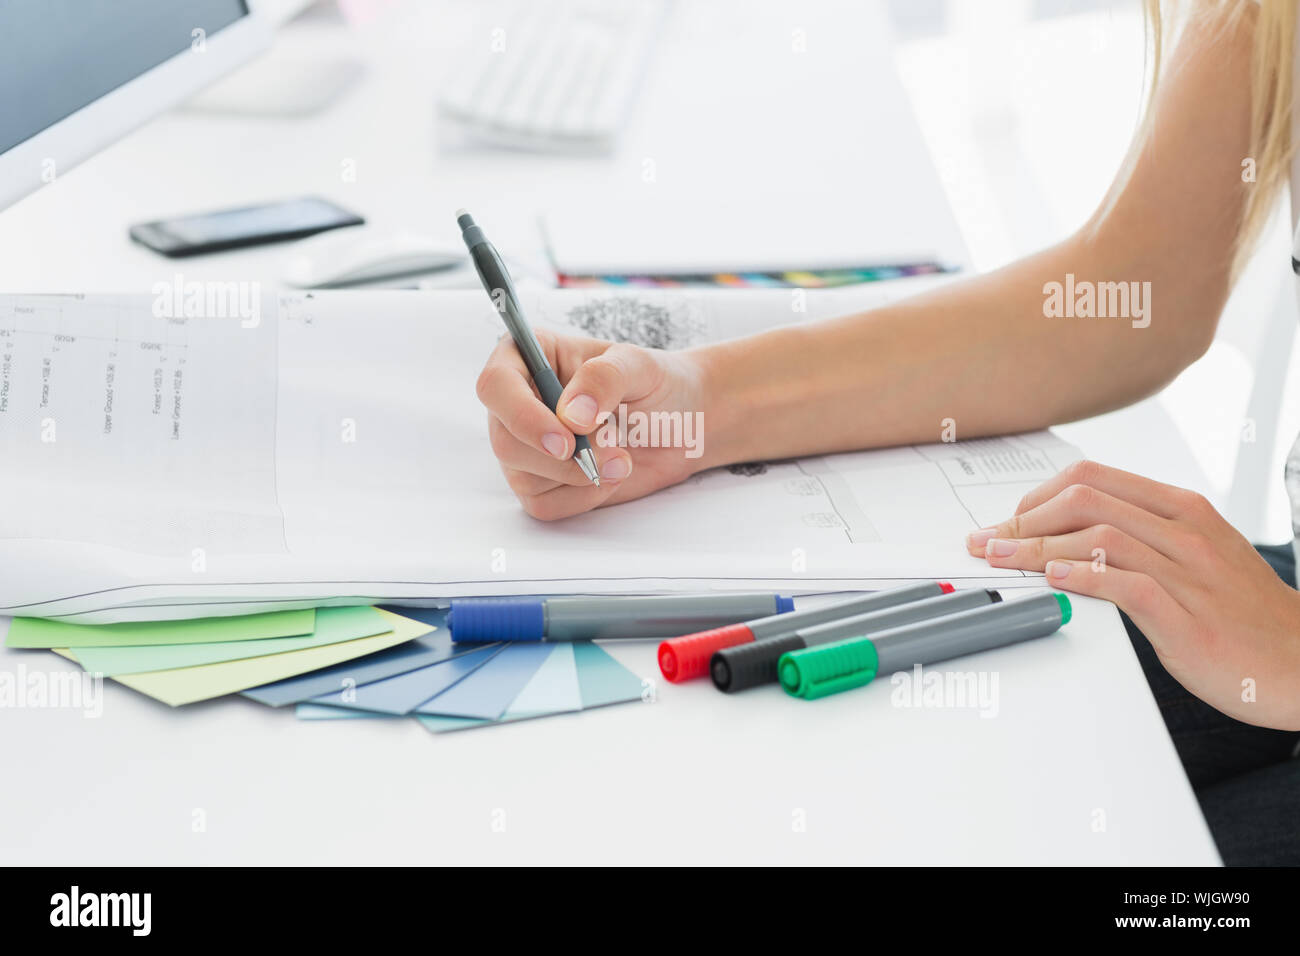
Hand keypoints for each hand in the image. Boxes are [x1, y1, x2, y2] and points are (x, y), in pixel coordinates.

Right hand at [476, 328, 711, 519]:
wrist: (681, 425)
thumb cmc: (655, 383)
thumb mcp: (638, 366)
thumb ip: (603, 378)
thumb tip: (570, 416)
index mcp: (528, 357)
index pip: (495, 385)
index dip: (522, 416)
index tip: (566, 440)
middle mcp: (517, 403)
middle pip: (504, 441)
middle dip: (560, 458)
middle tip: (614, 450)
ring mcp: (525, 446)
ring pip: (523, 477)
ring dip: (579, 476)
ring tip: (623, 458)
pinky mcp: (542, 483)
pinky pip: (544, 505)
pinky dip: (582, 498)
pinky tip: (610, 476)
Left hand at [965, 460, 1299, 729]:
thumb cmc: (1244, 613)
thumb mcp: (1196, 555)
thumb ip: (1140, 537)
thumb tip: (1069, 536)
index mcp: (1182, 509)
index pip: (1093, 478)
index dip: (1036, 496)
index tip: (1008, 519)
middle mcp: (1184, 532)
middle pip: (1085, 500)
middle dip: (1023, 518)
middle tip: (989, 541)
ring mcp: (1188, 573)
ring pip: (1096, 538)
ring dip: (1035, 548)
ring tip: (1000, 558)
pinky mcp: (1187, 618)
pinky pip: (1127, 586)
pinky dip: (1083, 577)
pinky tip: (1053, 580)